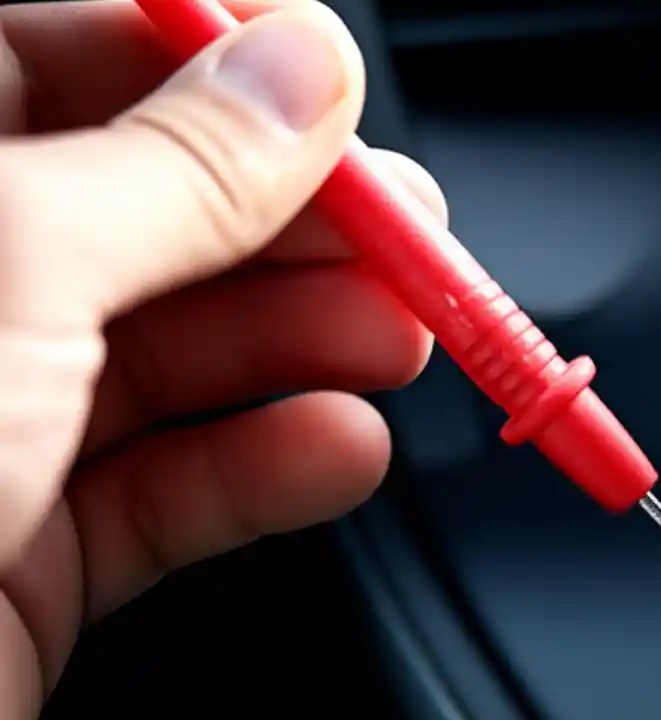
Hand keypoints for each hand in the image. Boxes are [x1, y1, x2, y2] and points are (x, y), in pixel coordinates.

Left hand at [0, 2, 445, 715]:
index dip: (210, 41)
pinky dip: (273, 466)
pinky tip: (340, 449)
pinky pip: (177, 481)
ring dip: (311, 342)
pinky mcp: (34, 536)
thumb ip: (181, 171)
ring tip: (399, 341)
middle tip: (406, 226)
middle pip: (157, 202)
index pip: (69, 45)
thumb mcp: (19, 275)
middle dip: (299, 217)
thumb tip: (303, 71)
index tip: (323, 63)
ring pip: (184, 346)